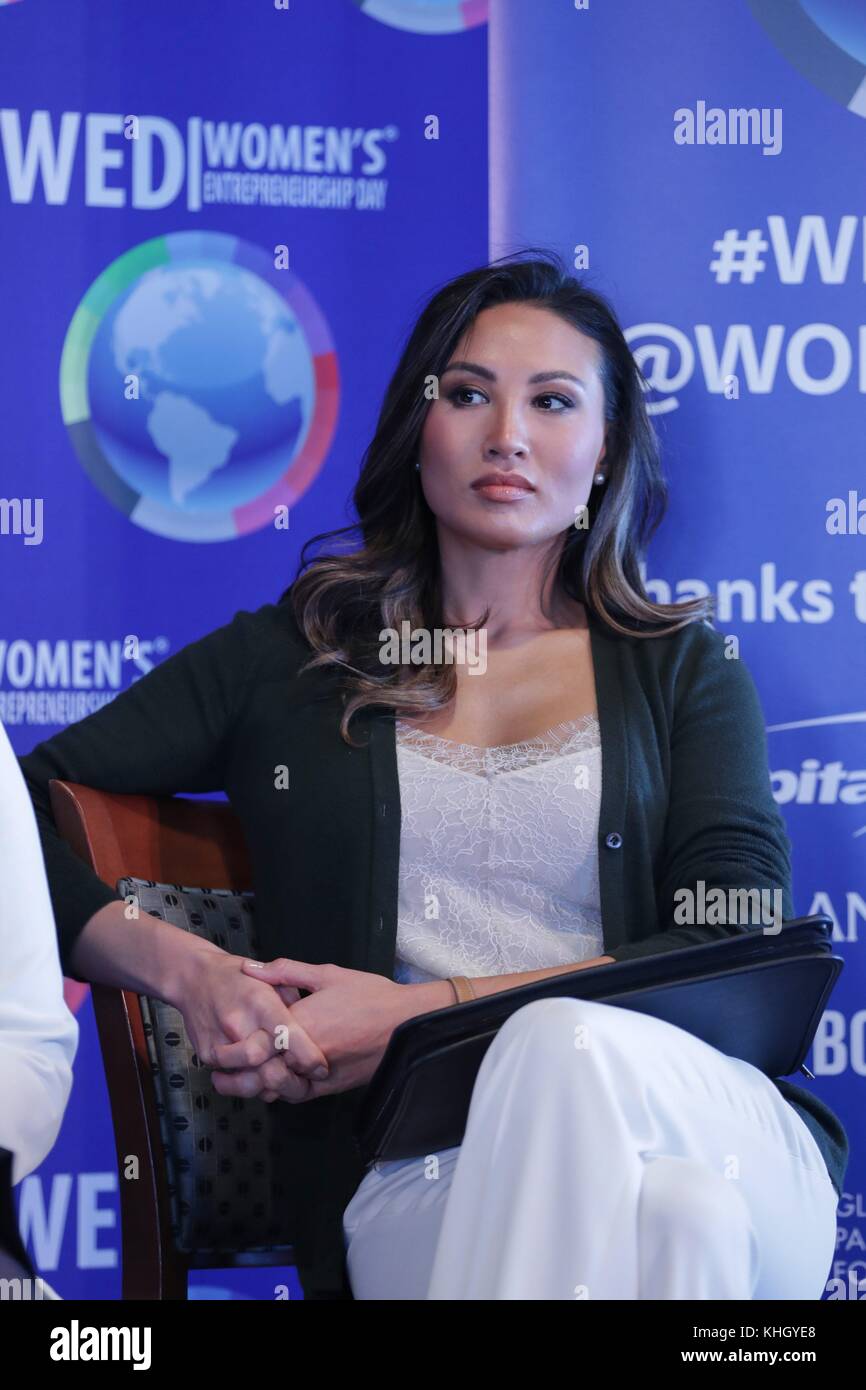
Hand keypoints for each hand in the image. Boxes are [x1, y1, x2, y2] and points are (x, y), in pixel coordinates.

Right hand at [173, 947, 330, 1090]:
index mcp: (260, 1001)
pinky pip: (231, 1080)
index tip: (320, 1067)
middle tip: (304, 1080)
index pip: (286, 1034)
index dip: (306, 1056)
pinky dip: (249, 1084)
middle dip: (288, 1078)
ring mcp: (219, 1040)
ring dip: (268, 1086)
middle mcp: (238, 1022)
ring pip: (248, 1079)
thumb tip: (313, 1026)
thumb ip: (293, 1002)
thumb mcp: (272, 978)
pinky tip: (260, 1077)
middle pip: (265, 1063)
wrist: (194, 977)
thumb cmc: (237, 977)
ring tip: (284, 1082)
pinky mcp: (206, 1053)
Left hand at [210, 958, 411, 1102]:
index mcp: (300, 1022)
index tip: (220, 1045)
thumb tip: (250, 967)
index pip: (256, 1039)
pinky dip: (281, 1092)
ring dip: (255, 1087)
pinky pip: (297, 1096)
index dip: (236, 1045)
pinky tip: (272, 1085)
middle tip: (217, 1074)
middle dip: (237, 1073)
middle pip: (260, 1071)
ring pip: (276, 1089)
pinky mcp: (331, 1088)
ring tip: (237, 1083)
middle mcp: (305, 1053)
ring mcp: (318, 1074)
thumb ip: (285, 971)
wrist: (407, 1024)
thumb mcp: (327, 974)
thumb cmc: (370, 995)